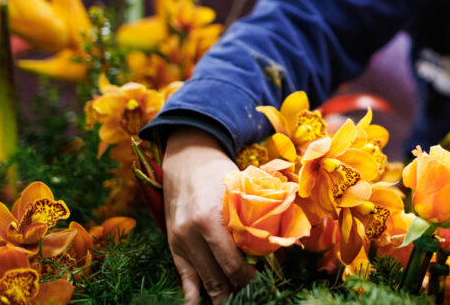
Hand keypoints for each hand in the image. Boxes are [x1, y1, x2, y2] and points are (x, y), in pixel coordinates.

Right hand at [163, 127, 255, 303]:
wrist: (187, 158)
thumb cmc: (220, 172)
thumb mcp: (240, 189)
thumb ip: (254, 216)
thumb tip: (277, 243)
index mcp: (211, 218)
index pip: (232, 263)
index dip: (248, 278)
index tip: (260, 279)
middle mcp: (191, 232)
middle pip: (217, 276)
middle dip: (236, 288)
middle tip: (251, 291)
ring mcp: (179, 240)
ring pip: (202, 280)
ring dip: (220, 292)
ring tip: (234, 297)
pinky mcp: (172, 244)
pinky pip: (183, 276)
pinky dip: (193, 294)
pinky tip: (200, 304)